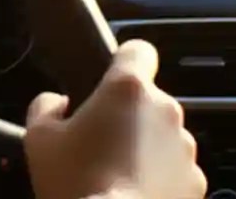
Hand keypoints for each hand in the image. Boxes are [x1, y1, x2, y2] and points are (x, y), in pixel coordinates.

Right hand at [25, 40, 206, 198]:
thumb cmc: (76, 184)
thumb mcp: (39, 140)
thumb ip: (46, 107)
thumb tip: (55, 103)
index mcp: (128, 89)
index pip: (138, 50)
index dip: (123, 62)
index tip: (109, 81)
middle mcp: (164, 110)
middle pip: (147, 101)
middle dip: (128, 118)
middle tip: (100, 146)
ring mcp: (184, 147)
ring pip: (163, 137)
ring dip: (145, 149)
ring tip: (116, 178)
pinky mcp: (196, 181)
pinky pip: (175, 170)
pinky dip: (160, 179)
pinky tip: (135, 196)